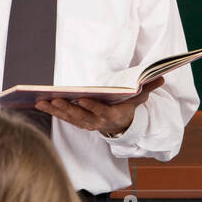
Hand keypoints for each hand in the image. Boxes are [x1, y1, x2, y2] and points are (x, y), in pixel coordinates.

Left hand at [36, 77, 164, 136]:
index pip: (101, 112)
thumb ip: (148, 88)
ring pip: (69, 118)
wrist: (120, 124)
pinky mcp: (76, 122)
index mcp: (112, 116)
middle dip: (68, 109)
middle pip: (81, 116)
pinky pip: (62, 117)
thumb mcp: (139, 98)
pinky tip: (40, 103)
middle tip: (56, 99)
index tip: (82, 99)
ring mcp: (85, 123)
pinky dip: (51, 111)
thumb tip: (161, 76)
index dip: (92, 107)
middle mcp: (97, 122)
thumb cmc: (128, 106)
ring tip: (43, 101)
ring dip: (56, 111)